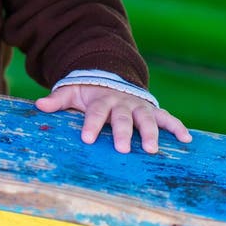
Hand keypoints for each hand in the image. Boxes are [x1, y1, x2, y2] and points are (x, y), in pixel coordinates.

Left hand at [36, 84, 191, 152]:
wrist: (111, 77)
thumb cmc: (89, 92)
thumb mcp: (72, 92)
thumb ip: (57, 99)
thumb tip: (39, 105)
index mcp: (101, 100)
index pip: (95, 113)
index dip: (91, 125)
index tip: (88, 139)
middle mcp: (121, 103)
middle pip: (122, 118)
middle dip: (123, 133)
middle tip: (122, 149)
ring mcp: (138, 106)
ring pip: (146, 118)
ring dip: (150, 132)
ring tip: (152, 149)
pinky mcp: (151, 109)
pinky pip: (166, 117)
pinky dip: (177, 126)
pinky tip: (186, 139)